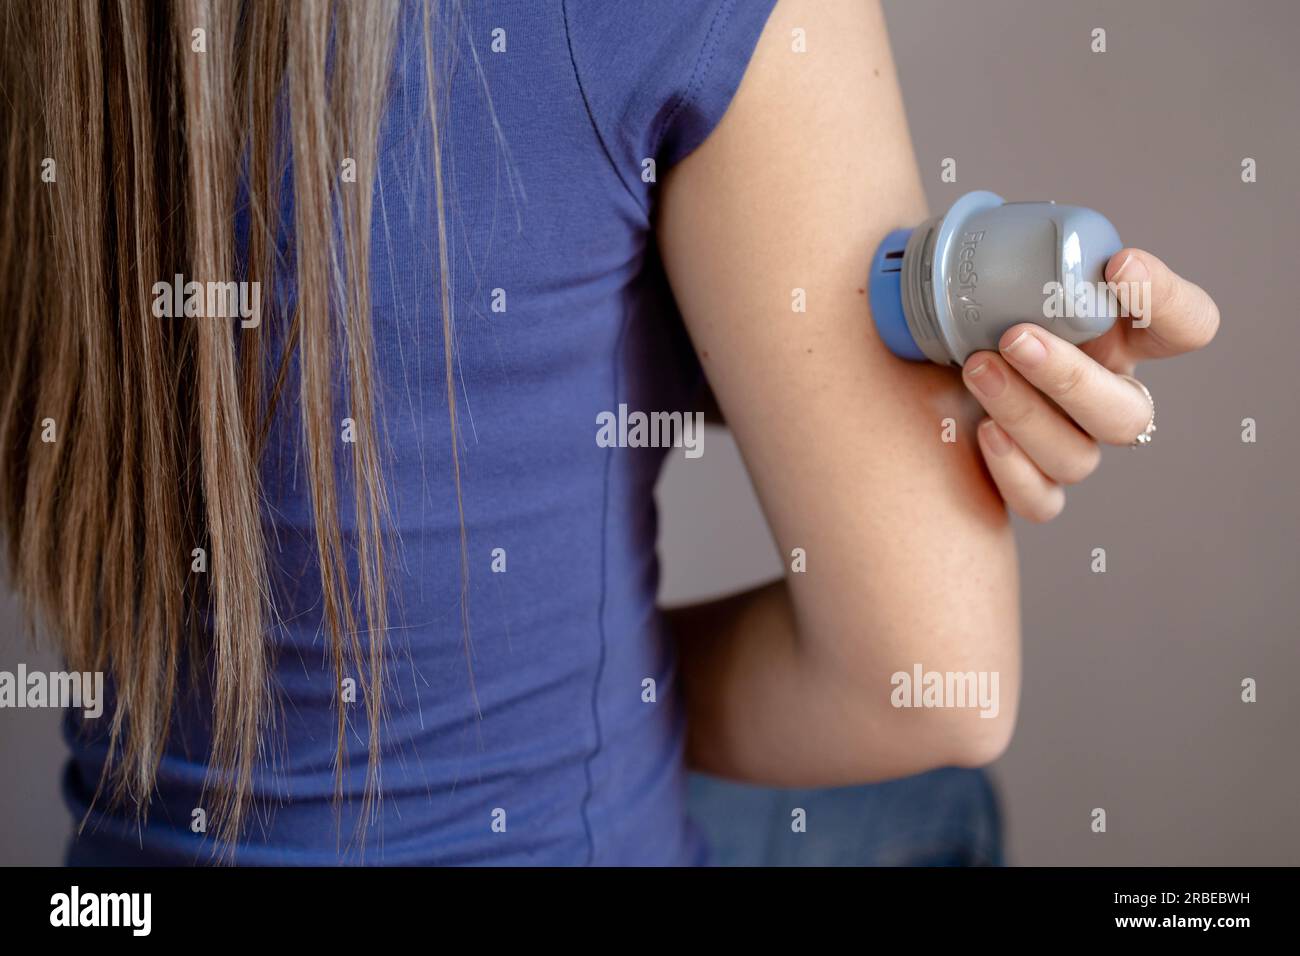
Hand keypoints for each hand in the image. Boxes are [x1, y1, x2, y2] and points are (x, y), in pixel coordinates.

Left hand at [960, 248, 1219, 521]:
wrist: (921, 360)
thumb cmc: (971, 309)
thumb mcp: (1000, 271)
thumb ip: (1028, 251)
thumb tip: (1020, 237)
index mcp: (1120, 339)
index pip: (1188, 324)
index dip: (1166, 300)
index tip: (1118, 264)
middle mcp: (1107, 398)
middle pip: (1128, 415)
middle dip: (1071, 377)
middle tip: (1015, 337)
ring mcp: (1073, 446)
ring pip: (1078, 456)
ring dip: (1025, 413)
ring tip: (976, 368)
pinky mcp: (1030, 484)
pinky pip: (1041, 501)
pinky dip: (1014, 471)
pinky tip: (983, 431)